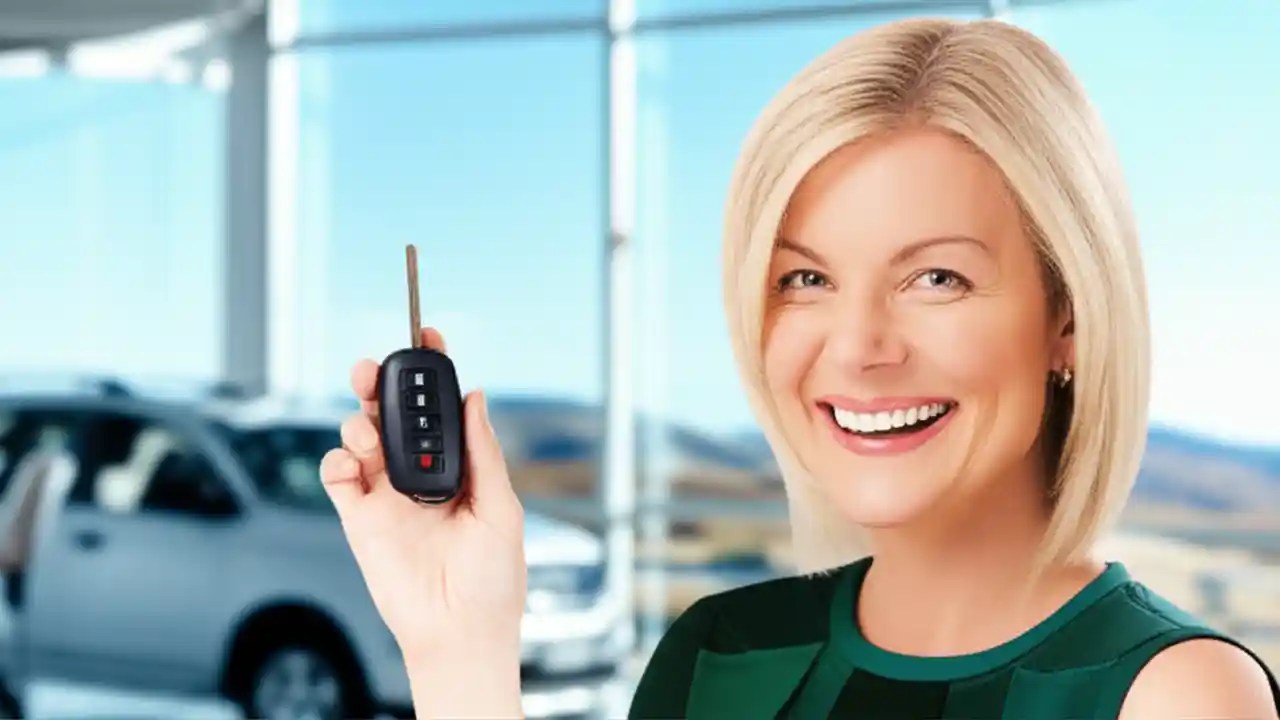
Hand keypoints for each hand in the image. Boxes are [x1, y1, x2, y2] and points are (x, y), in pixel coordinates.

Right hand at [319, 327, 526, 667]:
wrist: (460, 633)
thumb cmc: (493, 579)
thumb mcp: (501, 509)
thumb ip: (484, 453)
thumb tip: (476, 395)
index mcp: (460, 466)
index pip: (443, 407)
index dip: (434, 368)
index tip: (429, 332)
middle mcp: (421, 473)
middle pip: (393, 412)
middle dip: (380, 382)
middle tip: (372, 367)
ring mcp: (387, 493)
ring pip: (361, 435)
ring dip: (360, 422)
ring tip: (372, 437)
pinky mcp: (359, 518)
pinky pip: (336, 475)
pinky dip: (336, 459)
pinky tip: (352, 465)